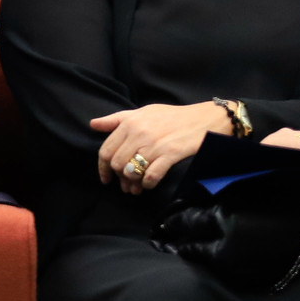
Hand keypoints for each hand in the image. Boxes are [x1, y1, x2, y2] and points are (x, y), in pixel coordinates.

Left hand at [90, 101, 230, 194]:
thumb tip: (93, 124)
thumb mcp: (143, 112)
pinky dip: (147, 184)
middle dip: (119, 178)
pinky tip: (148, 184)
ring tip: (136, 188)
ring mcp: (155, 143)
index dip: (102, 168)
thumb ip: (117, 119)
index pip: (105, 150)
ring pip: (131, 171)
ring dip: (132, 184)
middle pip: (116, 164)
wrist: (206, 117)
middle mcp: (139, 133)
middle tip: (125, 185)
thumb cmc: (173, 116)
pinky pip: (151, 175)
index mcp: (130, 123)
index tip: (106, 179)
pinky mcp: (171, 153)